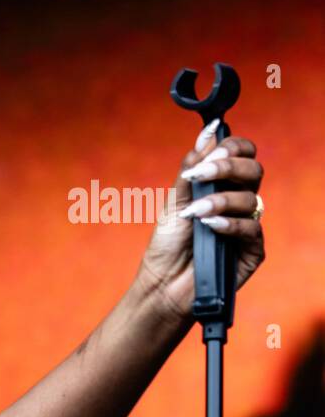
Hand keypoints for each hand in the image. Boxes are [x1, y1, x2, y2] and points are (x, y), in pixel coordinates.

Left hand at [136, 119, 266, 324]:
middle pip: (253, 171)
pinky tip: (210, 227)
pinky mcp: (252, 251)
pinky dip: (229, 224)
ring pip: (251, 200)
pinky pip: (251, 229)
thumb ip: (192, 169)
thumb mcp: (175, 202)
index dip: (232, 147)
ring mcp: (247, 226)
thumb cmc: (168, 243)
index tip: (210, 151)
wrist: (162, 283)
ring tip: (196, 212)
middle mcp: (239, 202)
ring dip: (220, 201)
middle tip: (202, 174)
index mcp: (223, 186)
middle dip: (228, 167)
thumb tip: (208, 133)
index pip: (242, 155)